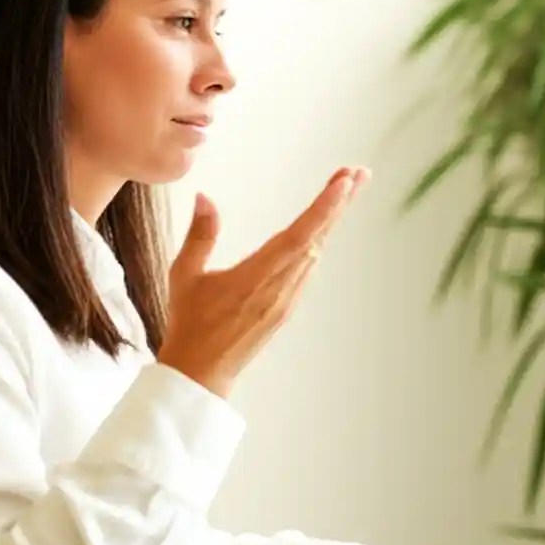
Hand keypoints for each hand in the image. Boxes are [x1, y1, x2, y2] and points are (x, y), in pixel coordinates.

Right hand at [157, 166, 368, 396]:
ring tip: (345, 188)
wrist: (202, 371)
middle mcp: (280, 287)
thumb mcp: (185, 276)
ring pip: (316, 250)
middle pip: (317, 237)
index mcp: (257, 277)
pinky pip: (308, 267)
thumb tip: (205, 197)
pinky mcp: (288, 306)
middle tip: (359, 173)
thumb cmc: (191, 323)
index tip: (344, 183)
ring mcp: (288, 298)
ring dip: (331, 219)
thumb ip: (200, 235)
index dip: (324, 208)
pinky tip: (323, 225)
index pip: (299, 235)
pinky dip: (318, 239)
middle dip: (340, 203)